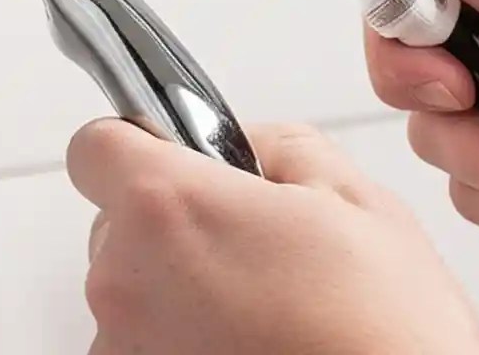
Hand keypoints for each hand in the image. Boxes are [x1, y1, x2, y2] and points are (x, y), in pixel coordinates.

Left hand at [67, 120, 478, 354]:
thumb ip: (284, 146)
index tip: (182, 158)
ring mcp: (124, 346)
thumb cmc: (382, 336)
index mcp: (168, 208)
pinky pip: (142, 344)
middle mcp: (124, 279)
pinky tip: (249, 346)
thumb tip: (252, 145)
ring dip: (180, 286)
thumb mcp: (359, 202)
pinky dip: (181, 340)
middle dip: (177, 220)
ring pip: (133, 287)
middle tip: (255, 242)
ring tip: (265, 309)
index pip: (96, 146)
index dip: (142, 144)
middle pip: (118, 221)